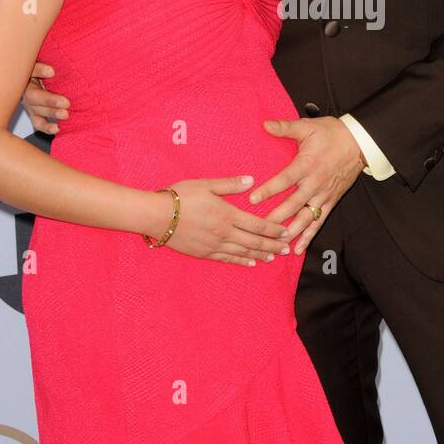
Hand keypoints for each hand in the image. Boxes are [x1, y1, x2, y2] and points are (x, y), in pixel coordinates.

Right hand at [22, 61, 68, 133]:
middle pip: (34, 98)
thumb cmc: (37, 72)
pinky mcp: (35, 115)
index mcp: (25, 79)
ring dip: (51, 114)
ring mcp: (30, 106)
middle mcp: (26, 94)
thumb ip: (40, 67)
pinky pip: (39, 124)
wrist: (32, 81)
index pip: (30, 75)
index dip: (40, 72)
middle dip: (50, 101)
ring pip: (37, 112)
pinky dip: (47, 128)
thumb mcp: (36, 65)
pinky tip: (57, 128)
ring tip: (66, 115)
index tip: (53, 72)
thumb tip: (51, 72)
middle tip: (66, 103)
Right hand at [158, 178, 290, 266]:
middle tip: (287, 249)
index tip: (286, 232)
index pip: (257, 224)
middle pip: (254, 242)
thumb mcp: (206, 184)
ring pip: (242, 252)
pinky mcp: (203, 253)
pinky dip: (240, 261)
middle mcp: (224, 232)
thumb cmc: (180, 196)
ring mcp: (214, 245)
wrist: (156, 216)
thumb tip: (251, 180)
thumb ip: (230, 184)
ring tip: (272, 258)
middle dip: (272, 246)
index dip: (273, 229)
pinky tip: (249, 263)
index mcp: (227, 214)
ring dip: (260, 255)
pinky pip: (227, 259)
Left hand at [247, 117, 365, 254]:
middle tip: (259, 229)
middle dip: (276, 218)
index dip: (268, 190)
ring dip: (291, 231)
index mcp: (307, 165)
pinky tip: (298, 248)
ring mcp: (323, 194)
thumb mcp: (308, 126)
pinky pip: (318, 221)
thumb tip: (265, 124)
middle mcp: (314, 183)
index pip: (284, 180)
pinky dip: (308, 236)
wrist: (359, 143)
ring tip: (276, 243)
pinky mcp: (330, 201)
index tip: (253, 199)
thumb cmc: (332, 133)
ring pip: (305, 217)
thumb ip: (285, 127)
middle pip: (292, 205)